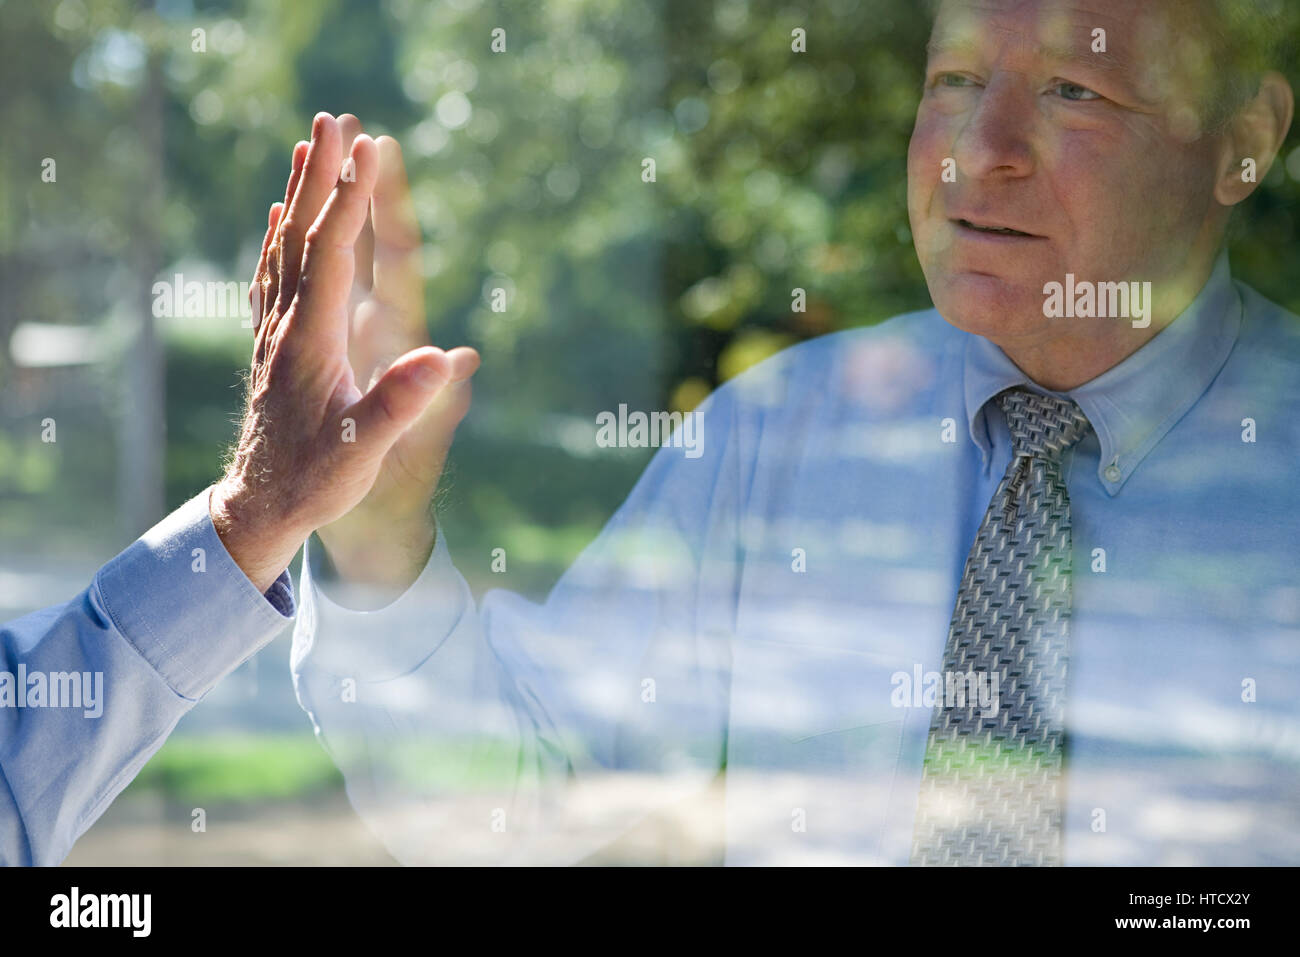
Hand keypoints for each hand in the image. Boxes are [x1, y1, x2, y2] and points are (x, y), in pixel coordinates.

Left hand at [311, 114, 478, 596]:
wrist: (257, 508)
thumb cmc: (316, 482)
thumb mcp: (363, 450)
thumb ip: (400, 403)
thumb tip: (449, 356)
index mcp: (313, 342)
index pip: (331, 253)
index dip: (349, 199)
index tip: (365, 149)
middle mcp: (287, 326)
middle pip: (300, 233)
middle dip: (319, 174)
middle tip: (332, 120)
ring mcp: (274, 333)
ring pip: (281, 247)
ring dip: (297, 194)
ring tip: (306, 149)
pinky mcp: (271, 346)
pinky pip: (271, 274)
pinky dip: (278, 236)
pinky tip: (276, 221)